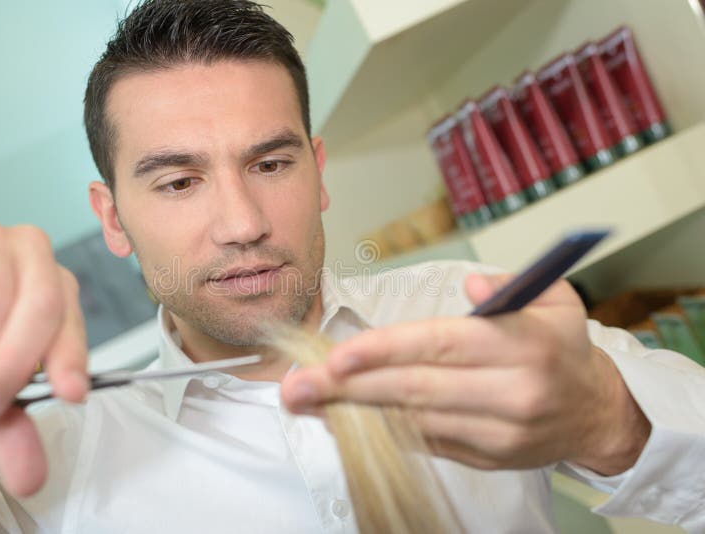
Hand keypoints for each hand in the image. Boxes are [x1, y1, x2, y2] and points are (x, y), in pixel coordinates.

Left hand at [281, 273, 649, 474]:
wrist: (594, 412)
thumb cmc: (560, 348)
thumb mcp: (555, 299)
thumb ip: (509, 286)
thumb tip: (470, 285)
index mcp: (522, 345)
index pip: (442, 345)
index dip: (387, 350)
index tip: (338, 355)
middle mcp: (510, 393)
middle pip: (417, 388)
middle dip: (350, 387)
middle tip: (298, 385)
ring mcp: (498, 433)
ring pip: (415, 421)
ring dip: (354, 412)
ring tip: (307, 402)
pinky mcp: (486, 457)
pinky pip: (426, 444)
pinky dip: (381, 432)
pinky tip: (342, 420)